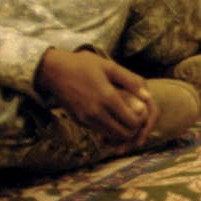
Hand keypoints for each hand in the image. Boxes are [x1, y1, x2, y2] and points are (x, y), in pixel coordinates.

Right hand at [35, 49, 158, 143]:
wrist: (53, 71)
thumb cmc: (82, 65)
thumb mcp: (109, 66)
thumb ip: (130, 81)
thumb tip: (147, 96)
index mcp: (107, 97)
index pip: (132, 122)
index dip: (141, 120)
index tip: (141, 111)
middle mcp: (96, 112)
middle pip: (123, 133)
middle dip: (133, 129)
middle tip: (134, 117)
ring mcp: (86, 119)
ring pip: (111, 135)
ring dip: (120, 131)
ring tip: (123, 117)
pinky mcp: (79, 121)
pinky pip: (99, 132)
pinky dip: (108, 130)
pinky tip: (110, 117)